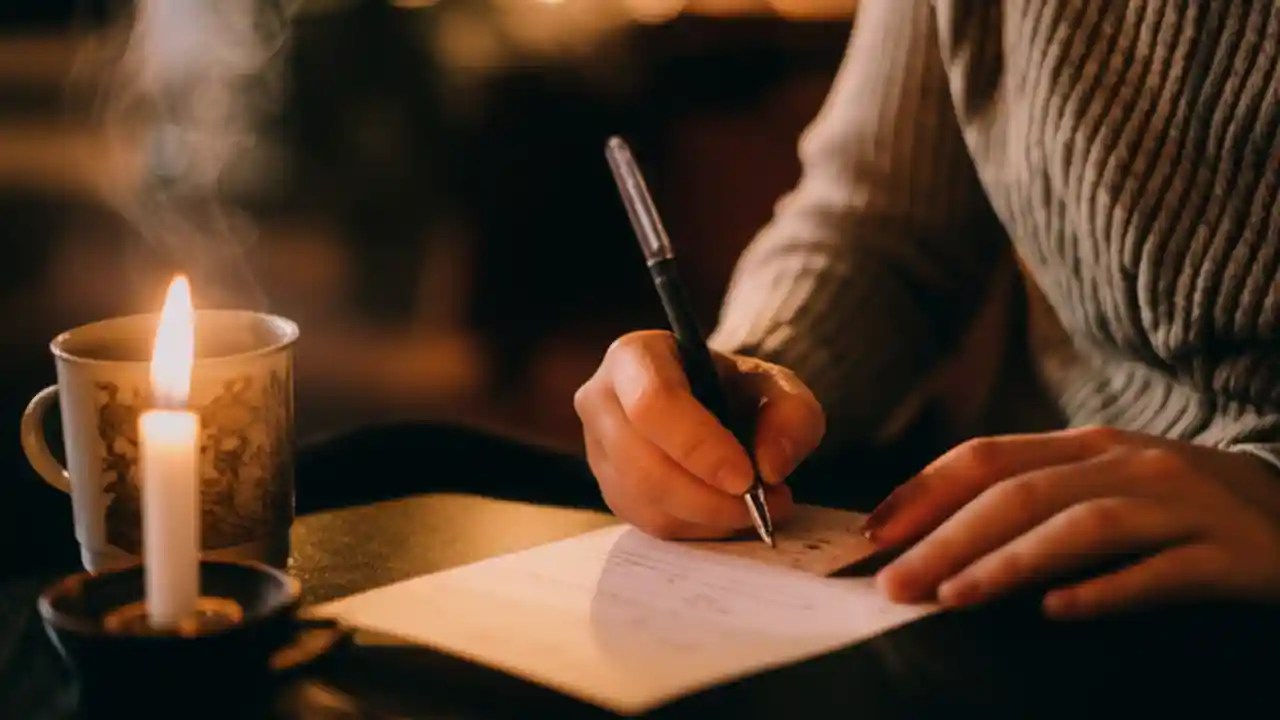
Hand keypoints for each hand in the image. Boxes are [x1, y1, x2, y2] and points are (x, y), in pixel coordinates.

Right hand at [574, 331, 824, 538]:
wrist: (713, 408)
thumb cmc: (739, 391)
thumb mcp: (779, 387)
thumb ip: (791, 417)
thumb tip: (769, 468)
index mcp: (635, 356)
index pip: (653, 403)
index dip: (698, 446)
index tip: (746, 477)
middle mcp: (601, 401)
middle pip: (643, 463)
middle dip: (709, 497)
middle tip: (764, 503)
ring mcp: (598, 450)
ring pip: (645, 501)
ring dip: (710, 517)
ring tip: (757, 507)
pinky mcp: (610, 490)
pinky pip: (650, 524)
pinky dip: (699, 528)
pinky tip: (728, 513)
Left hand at [864, 427, 1279, 617]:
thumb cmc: (1184, 505)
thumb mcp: (1106, 486)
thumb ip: (1035, 500)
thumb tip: (942, 536)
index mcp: (1089, 444)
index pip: (987, 457)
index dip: (924, 492)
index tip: (874, 533)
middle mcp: (1130, 463)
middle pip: (1020, 494)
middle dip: (946, 537)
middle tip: (893, 582)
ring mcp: (1183, 505)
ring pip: (1080, 526)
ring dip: (1007, 562)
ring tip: (951, 597)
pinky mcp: (1231, 555)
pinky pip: (1161, 572)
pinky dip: (1105, 590)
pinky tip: (1058, 612)